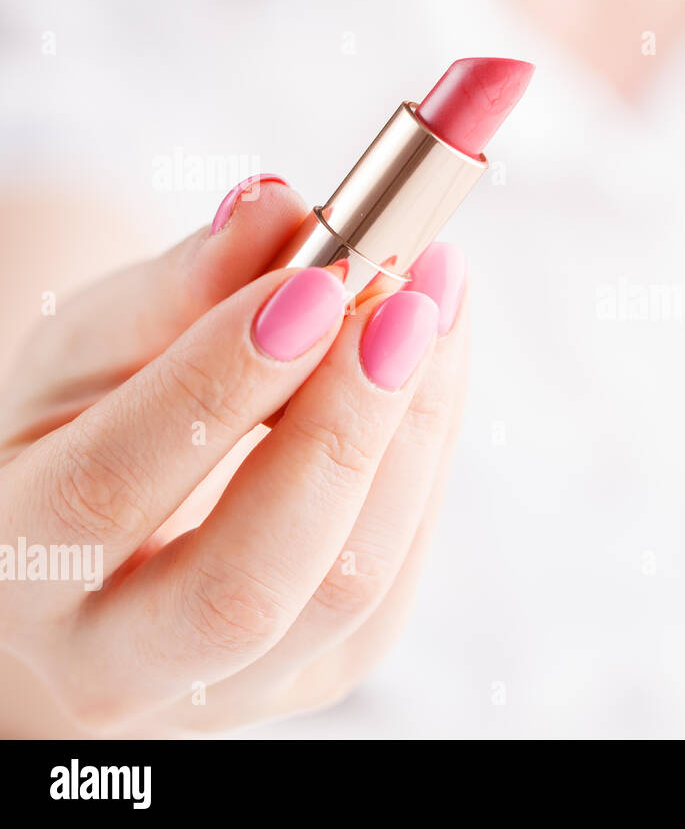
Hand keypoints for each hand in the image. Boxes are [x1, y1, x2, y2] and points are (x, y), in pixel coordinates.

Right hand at [0, 177, 468, 733]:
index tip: (319, 275)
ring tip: (437, 300)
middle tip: (409, 295)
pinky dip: (427, 453)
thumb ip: (180, 284)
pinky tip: (432, 363)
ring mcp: (232, 688)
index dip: (221, 380)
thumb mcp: (94, 350)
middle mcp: (112, 662)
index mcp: (14, 566)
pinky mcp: (321, 672)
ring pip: (347, 584)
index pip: (111, 489)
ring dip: (414, 427)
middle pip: (245, 581)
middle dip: (343, 425)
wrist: (105, 547)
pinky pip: (397, 568)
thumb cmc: (86, 429)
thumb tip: (277, 203)